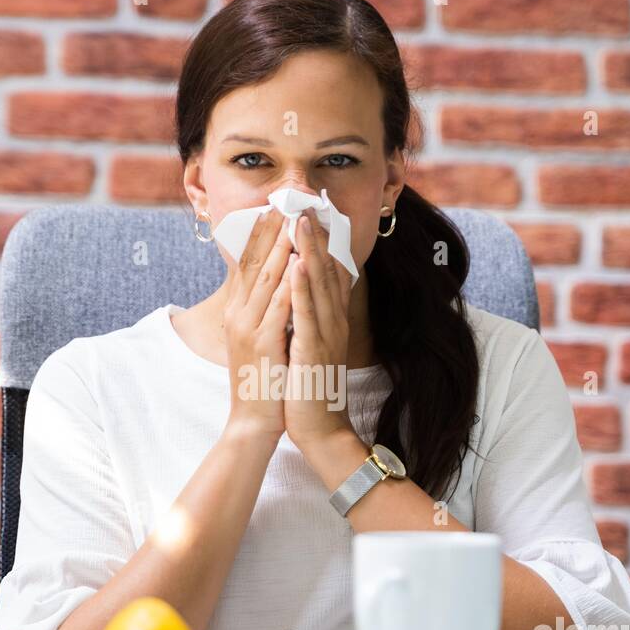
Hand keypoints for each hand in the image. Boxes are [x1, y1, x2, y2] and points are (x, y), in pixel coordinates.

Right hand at [223, 208, 294, 442]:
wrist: (254, 421)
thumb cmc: (264, 382)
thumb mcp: (259, 339)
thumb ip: (265, 311)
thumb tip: (279, 284)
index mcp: (238, 313)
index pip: (248, 265)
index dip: (261, 236)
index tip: (273, 209)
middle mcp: (238, 316)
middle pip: (255, 264)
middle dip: (271, 232)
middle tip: (284, 201)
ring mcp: (249, 329)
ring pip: (267, 279)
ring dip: (282, 248)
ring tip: (294, 220)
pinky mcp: (263, 344)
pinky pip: (279, 307)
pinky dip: (290, 282)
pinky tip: (301, 263)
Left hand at [284, 208, 355, 449]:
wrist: (319, 429)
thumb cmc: (309, 389)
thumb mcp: (308, 345)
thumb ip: (308, 318)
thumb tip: (297, 292)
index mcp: (329, 319)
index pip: (326, 271)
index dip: (320, 240)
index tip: (309, 210)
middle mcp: (332, 321)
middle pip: (325, 269)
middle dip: (315, 234)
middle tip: (306, 200)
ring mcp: (326, 334)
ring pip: (319, 285)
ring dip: (310, 250)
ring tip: (301, 219)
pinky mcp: (314, 350)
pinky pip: (308, 314)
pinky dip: (304, 287)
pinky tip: (298, 264)